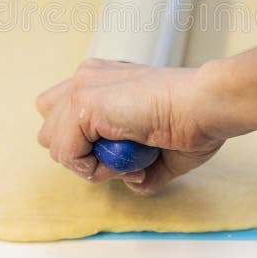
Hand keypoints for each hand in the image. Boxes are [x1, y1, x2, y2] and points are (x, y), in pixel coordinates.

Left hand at [36, 59, 227, 194]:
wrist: (205, 103)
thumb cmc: (195, 119)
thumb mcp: (158, 146)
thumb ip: (137, 164)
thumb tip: (131, 180)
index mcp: (102, 80)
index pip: (60, 112)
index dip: (83, 143)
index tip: (124, 151)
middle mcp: (86, 77)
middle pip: (50, 131)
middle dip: (80, 154)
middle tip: (124, 158)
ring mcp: (82, 87)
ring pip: (57, 146)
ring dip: (91, 165)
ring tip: (131, 159)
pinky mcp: (83, 103)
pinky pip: (68, 155)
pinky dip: (96, 169)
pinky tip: (129, 159)